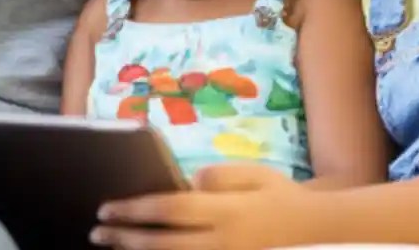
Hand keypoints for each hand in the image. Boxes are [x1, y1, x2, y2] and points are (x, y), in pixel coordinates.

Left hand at [91, 163, 313, 249]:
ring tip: (112, 247)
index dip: (134, 210)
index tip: (107, 208)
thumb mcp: (257, 175)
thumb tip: (186, 183)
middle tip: (97, 232)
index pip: (170, 210)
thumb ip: (221, 176)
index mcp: (227, 212)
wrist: (322, 234)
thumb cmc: (285, 200)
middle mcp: (221, 242)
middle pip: (162, 244)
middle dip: (125, 238)